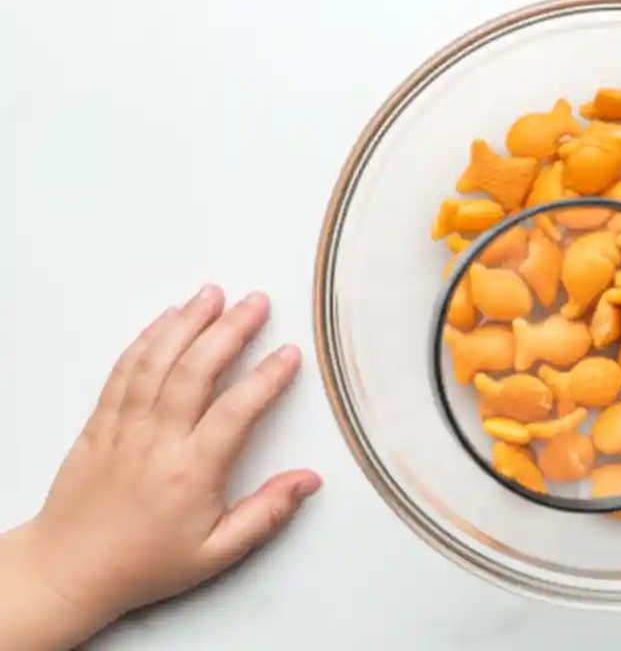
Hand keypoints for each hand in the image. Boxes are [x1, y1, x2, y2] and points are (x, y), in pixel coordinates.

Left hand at [5, 285, 319, 645]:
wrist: (69, 570)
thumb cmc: (143, 563)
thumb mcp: (217, 553)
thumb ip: (266, 514)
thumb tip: (308, 481)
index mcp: (190, 473)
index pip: (236, 412)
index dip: (266, 378)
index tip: (289, 354)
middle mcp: (156, 443)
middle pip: (195, 371)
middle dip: (229, 329)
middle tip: (256, 302)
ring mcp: (123, 428)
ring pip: (157, 362)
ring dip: (187, 322)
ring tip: (212, 294)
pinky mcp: (99, 424)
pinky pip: (123, 372)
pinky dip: (146, 340)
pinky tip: (165, 321)